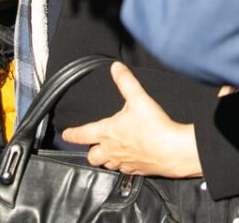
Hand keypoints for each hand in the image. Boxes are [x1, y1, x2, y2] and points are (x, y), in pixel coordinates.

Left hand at [60, 62, 201, 177]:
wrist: (172, 151)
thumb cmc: (154, 126)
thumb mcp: (138, 98)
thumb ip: (126, 82)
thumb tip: (116, 67)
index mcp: (107, 132)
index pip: (83, 134)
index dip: (72, 134)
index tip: (66, 134)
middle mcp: (112, 150)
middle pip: (92, 156)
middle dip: (91, 151)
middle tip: (93, 145)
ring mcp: (124, 162)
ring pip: (107, 165)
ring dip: (106, 159)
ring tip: (110, 152)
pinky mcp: (137, 171)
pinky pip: (124, 171)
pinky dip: (123, 165)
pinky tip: (130, 159)